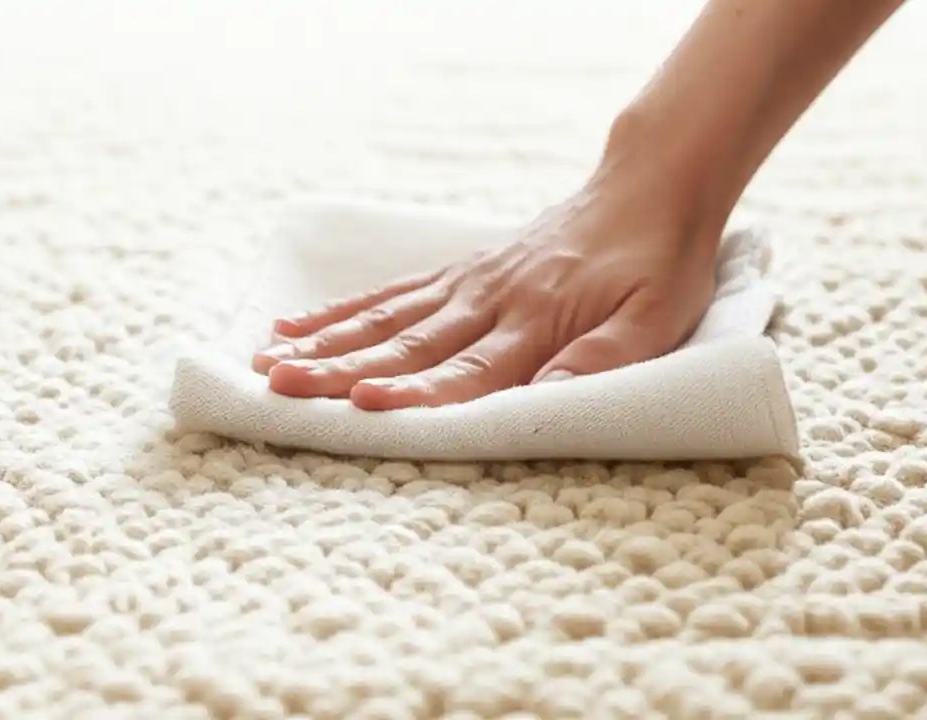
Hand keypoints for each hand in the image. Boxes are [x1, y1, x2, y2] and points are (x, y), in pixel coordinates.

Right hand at [251, 168, 722, 410]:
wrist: (649, 188)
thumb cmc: (658, 264)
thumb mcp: (654, 320)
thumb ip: (601, 361)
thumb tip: (547, 403)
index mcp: (536, 322)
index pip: (467, 370)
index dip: (415, 393)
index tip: (361, 404)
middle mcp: (489, 301)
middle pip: (406, 345)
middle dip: (339, 370)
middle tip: (279, 387)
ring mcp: (469, 283)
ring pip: (386, 318)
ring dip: (326, 342)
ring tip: (268, 361)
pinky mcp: (461, 271)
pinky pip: (394, 293)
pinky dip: (345, 309)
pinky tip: (302, 322)